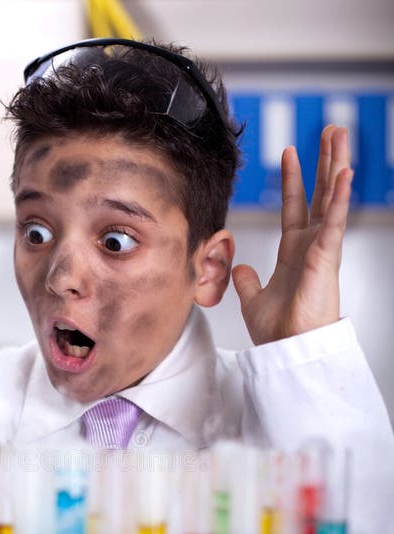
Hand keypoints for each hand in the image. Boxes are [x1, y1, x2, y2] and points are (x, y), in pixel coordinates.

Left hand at [232, 126, 352, 344]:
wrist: (287, 353)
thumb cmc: (277, 334)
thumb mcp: (253, 301)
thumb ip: (247, 282)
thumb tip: (238, 267)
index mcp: (294, 254)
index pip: (293, 207)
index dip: (292, 180)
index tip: (289, 153)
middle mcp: (311, 247)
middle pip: (320, 195)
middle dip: (324, 162)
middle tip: (331, 130)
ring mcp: (321, 250)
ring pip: (332, 200)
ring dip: (337, 166)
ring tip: (340, 135)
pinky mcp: (327, 258)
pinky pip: (335, 222)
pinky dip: (341, 197)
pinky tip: (344, 173)